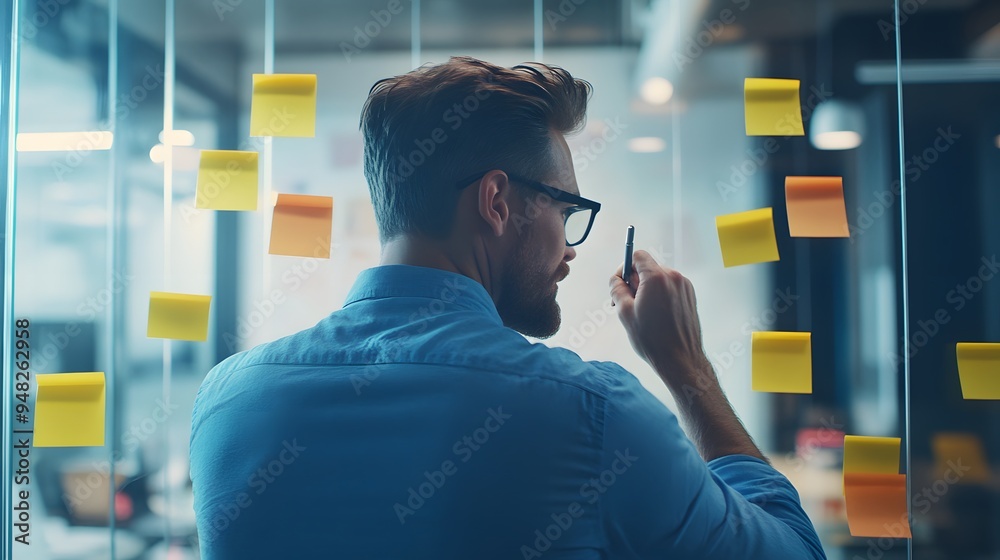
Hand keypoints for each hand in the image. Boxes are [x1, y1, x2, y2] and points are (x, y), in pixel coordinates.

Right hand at [609, 250, 712, 388]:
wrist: (680, 359)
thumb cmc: (653, 340)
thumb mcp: (624, 313)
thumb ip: (617, 289)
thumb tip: (615, 280)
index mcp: (656, 278)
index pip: (637, 256)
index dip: (624, 267)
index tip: (620, 282)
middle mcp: (673, 277)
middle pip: (647, 267)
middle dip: (635, 281)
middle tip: (626, 303)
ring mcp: (684, 286)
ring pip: (658, 278)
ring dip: (647, 289)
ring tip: (642, 313)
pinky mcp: (690, 296)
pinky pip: (669, 287)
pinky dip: (660, 295)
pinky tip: (655, 315)